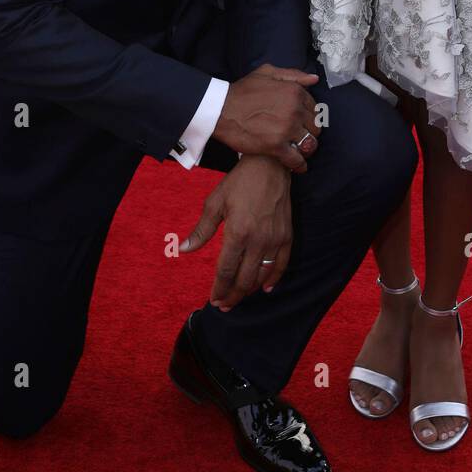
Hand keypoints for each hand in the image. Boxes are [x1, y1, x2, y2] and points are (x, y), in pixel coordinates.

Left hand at [180, 155, 291, 308]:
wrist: (269, 166)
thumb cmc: (238, 183)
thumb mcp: (215, 203)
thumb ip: (201, 230)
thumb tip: (184, 249)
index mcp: (237, 232)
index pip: (226, 271)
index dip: (219, 289)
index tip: (214, 299)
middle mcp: (258, 240)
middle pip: (244, 279)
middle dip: (232, 296)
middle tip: (224, 304)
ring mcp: (275, 239)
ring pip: (262, 276)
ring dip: (249, 291)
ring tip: (238, 297)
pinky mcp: (287, 236)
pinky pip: (281, 265)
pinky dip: (273, 279)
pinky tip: (265, 288)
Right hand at [213, 64, 319, 171]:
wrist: (220, 109)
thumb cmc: (241, 91)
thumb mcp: (266, 73)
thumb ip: (292, 75)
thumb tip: (313, 79)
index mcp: (294, 92)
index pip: (315, 109)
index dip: (309, 117)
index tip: (303, 123)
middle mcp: (294, 110)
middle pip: (315, 127)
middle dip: (309, 132)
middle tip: (300, 136)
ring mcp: (286, 129)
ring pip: (309, 144)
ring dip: (306, 149)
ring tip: (299, 150)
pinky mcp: (276, 146)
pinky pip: (296, 160)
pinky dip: (299, 165)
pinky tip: (298, 166)